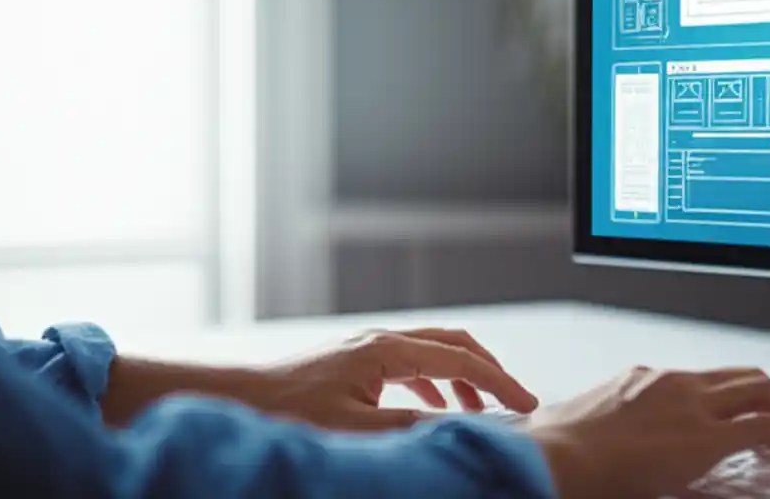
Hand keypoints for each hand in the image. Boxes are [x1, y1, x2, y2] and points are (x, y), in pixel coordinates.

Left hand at [253, 328, 538, 431]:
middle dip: (489, 370)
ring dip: (463, 377)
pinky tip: (435, 407)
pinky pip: (411, 362)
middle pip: (454, 343)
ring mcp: (368, 347)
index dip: (499, 383)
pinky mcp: (356, 360)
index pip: (461, 361)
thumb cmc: (290, 414)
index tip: (527, 403)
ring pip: (433, 351)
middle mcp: (381, 340)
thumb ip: (411, 425)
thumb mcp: (357, 429)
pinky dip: (435, 382)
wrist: (242, 399)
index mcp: (387, 350)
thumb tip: (458, 425)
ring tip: (481, 410)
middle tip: (515, 399)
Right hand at [527, 366, 769, 498]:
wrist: (553, 461)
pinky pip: (766, 430)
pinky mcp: (706, 438)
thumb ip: (601, 432)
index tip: (740, 419)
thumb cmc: (554, 453)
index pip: (703, 380)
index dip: (732, 399)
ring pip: (764, 390)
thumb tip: (590, 449)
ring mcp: (692, 406)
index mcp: (643, 380)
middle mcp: (673, 384)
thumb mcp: (580, 431)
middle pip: (744, 375)